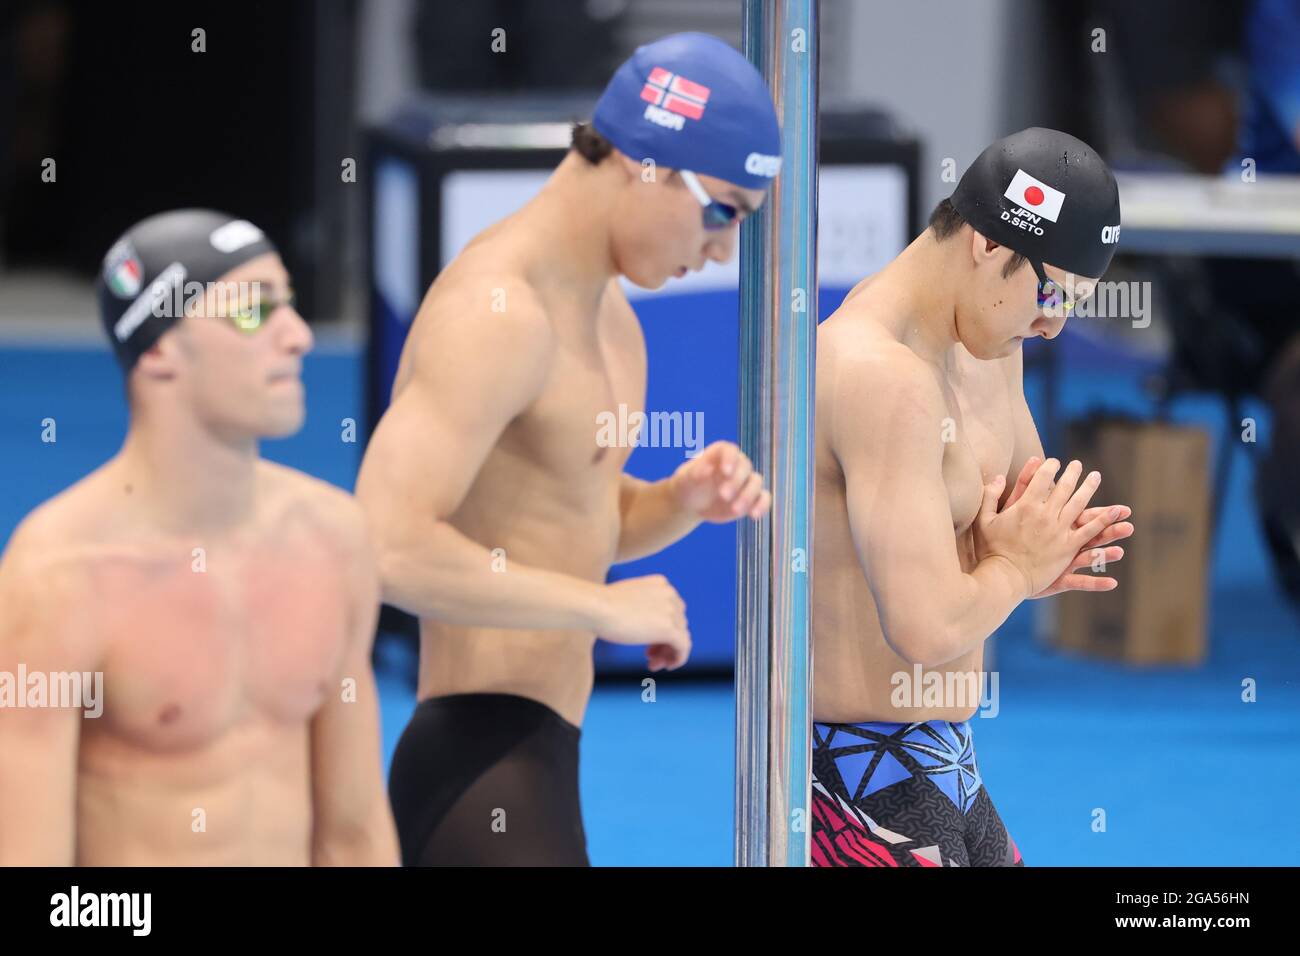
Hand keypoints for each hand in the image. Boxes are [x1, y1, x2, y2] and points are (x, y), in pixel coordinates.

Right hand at [595, 575, 691, 671]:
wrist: (595, 607)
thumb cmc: (600, 605)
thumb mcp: (625, 599)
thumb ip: (641, 606)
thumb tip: (646, 623)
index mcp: (661, 584)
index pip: (672, 610)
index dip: (663, 630)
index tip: (648, 644)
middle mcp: (670, 594)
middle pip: (678, 624)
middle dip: (664, 642)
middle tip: (649, 657)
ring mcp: (672, 611)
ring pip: (681, 637)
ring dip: (668, 652)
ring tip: (653, 665)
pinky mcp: (670, 628)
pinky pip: (684, 647)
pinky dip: (678, 658)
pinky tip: (668, 666)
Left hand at [670, 441, 770, 522]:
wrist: (693, 502)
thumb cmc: (688, 484)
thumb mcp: (685, 478)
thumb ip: (694, 472)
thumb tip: (706, 470)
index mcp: (720, 454)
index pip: (730, 451)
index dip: (730, 459)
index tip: (725, 472)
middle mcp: (736, 465)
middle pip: (745, 467)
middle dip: (736, 482)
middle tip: (723, 496)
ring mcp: (745, 481)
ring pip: (756, 483)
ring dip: (748, 496)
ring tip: (734, 510)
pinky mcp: (751, 497)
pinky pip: (763, 498)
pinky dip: (762, 506)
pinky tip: (754, 516)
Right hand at [974, 457, 1115, 596]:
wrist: (1004, 577)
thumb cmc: (990, 550)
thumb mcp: (984, 520)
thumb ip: (990, 496)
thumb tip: (996, 476)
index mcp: (1026, 507)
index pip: (1041, 480)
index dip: (1049, 468)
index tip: (1054, 461)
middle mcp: (1046, 516)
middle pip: (1063, 489)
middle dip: (1071, 474)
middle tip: (1078, 464)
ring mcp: (1059, 532)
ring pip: (1079, 505)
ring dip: (1089, 489)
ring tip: (1096, 477)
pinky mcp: (1067, 549)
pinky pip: (1089, 533)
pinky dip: (1104, 522)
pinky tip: (1116, 512)